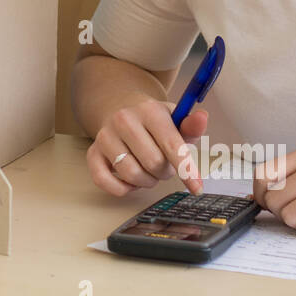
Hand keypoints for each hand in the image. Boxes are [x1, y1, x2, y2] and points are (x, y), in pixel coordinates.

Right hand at [85, 95, 208, 196]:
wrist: (119, 107)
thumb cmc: (152, 120)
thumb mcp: (174, 118)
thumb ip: (190, 125)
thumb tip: (202, 118)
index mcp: (149, 110)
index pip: (171, 145)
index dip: (186, 170)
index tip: (196, 188)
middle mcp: (124, 120)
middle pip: (153, 163)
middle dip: (165, 172)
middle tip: (164, 166)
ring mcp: (105, 136)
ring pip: (131, 174)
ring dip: (146, 181)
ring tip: (149, 171)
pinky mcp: (93, 151)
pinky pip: (104, 181)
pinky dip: (121, 188)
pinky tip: (130, 181)